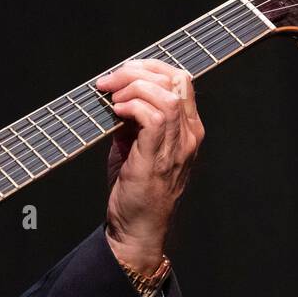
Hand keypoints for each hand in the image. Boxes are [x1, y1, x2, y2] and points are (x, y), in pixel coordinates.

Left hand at [92, 59, 204, 272]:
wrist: (137, 230)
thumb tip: (116, 94)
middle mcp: (188, 135)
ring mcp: (177, 147)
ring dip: (133, 88)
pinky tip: (115, 113)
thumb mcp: (137, 145)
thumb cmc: (135, 190)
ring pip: (166, 94)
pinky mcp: (158, 158)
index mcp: (187, 129)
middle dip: (137, 71)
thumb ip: (134, 119)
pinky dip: (132, 107)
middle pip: (176, 79)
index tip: (121, 73)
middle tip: (109, 83)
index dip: (150, 66)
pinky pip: (154, 117)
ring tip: (112, 100)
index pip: (181, 79)